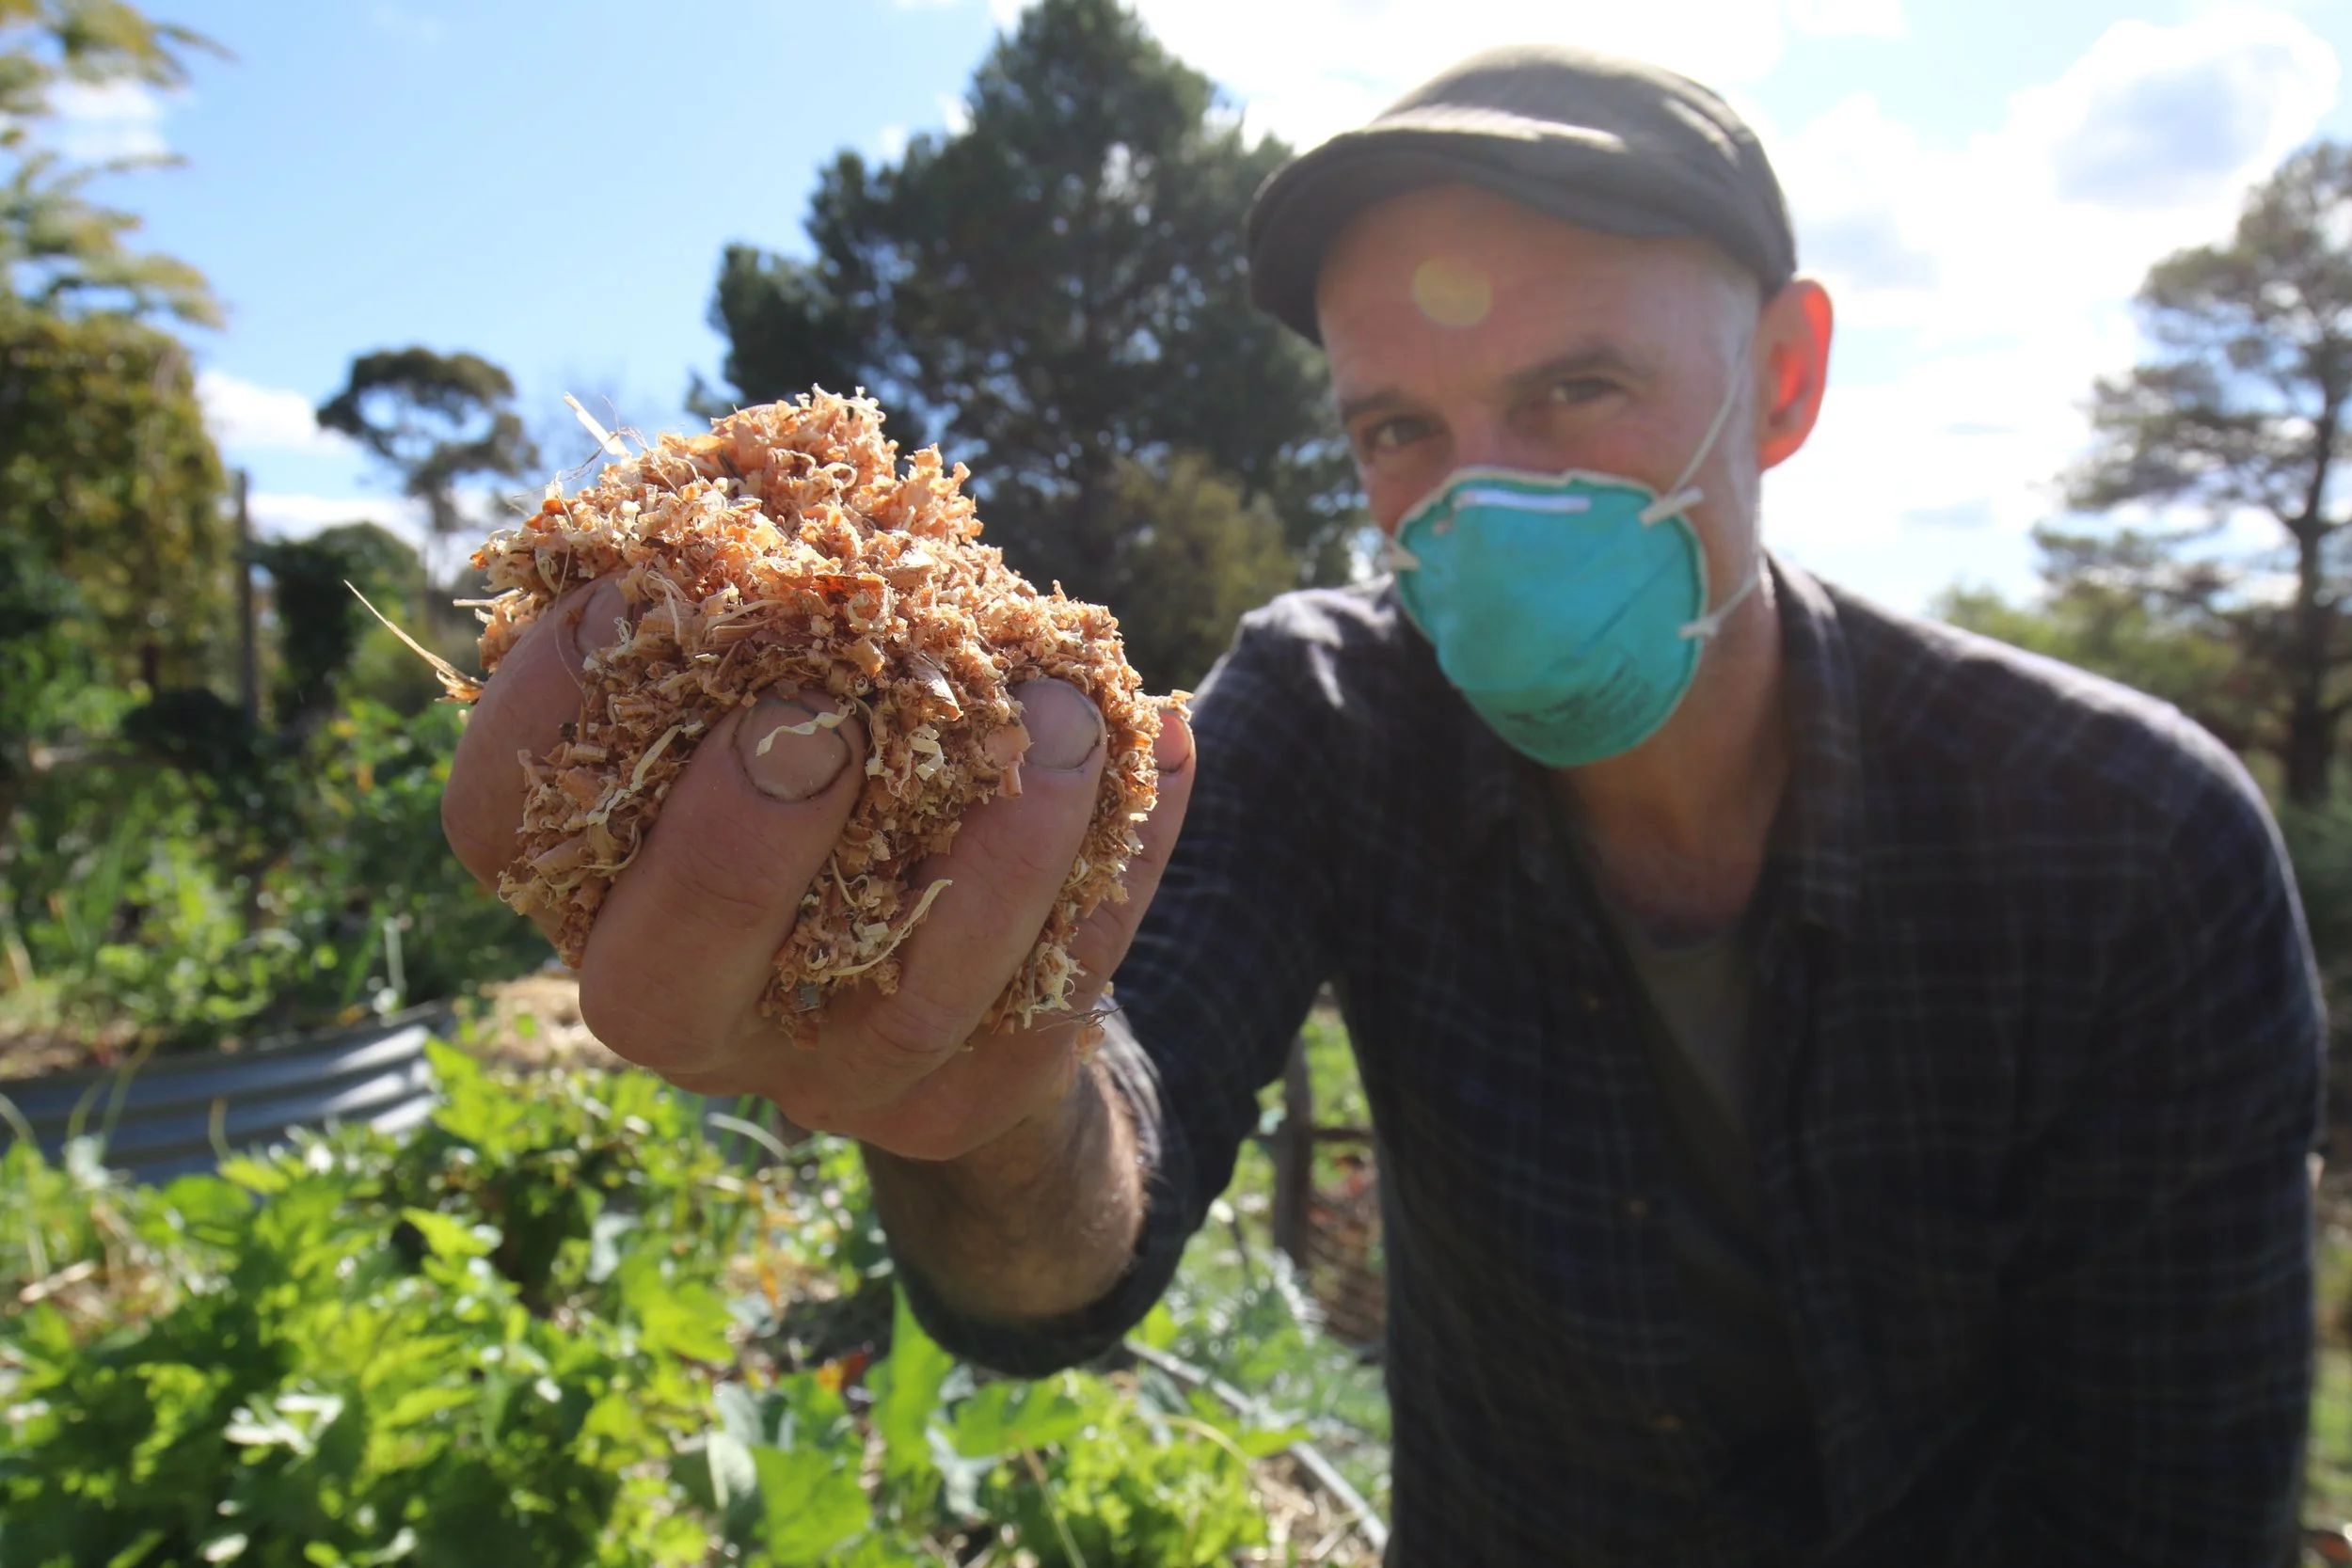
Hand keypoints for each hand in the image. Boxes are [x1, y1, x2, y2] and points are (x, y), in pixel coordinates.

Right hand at [441, 574, 1194, 1160]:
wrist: (949, 960)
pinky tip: (1157, 745)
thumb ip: (751, 616)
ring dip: (993, 848)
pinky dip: (1118, 869)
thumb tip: (794, 474)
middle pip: (660, 981)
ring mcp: (824, 1080)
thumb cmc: (831, 767)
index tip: (627, 597)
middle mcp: (686, 1007)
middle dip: (734, 843)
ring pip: (902, 1004)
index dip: (539, 719)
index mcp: (594, 892)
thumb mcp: (762, 682)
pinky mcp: (960, 1102)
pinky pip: (1047, 1006)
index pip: (502, 831)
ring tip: (1060, 706)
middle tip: (816, 712)